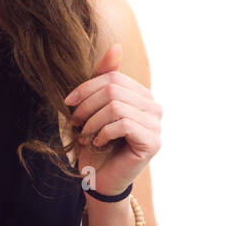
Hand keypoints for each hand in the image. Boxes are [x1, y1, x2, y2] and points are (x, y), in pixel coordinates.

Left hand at [63, 42, 162, 195]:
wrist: (99, 179)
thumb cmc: (96, 143)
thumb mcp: (94, 107)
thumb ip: (103, 79)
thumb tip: (116, 46)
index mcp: (141, 95)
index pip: (113, 78)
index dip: (86, 88)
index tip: (68, 104)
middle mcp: (154, 107)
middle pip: (113, 90)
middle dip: (88, 106)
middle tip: (77, 123)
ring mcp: (156, 125)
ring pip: (116, 106)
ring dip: (93, 122)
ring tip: (86, 135)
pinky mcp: (153, 142)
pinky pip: (123, 124)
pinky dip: (103, 133)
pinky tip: (98, 143)